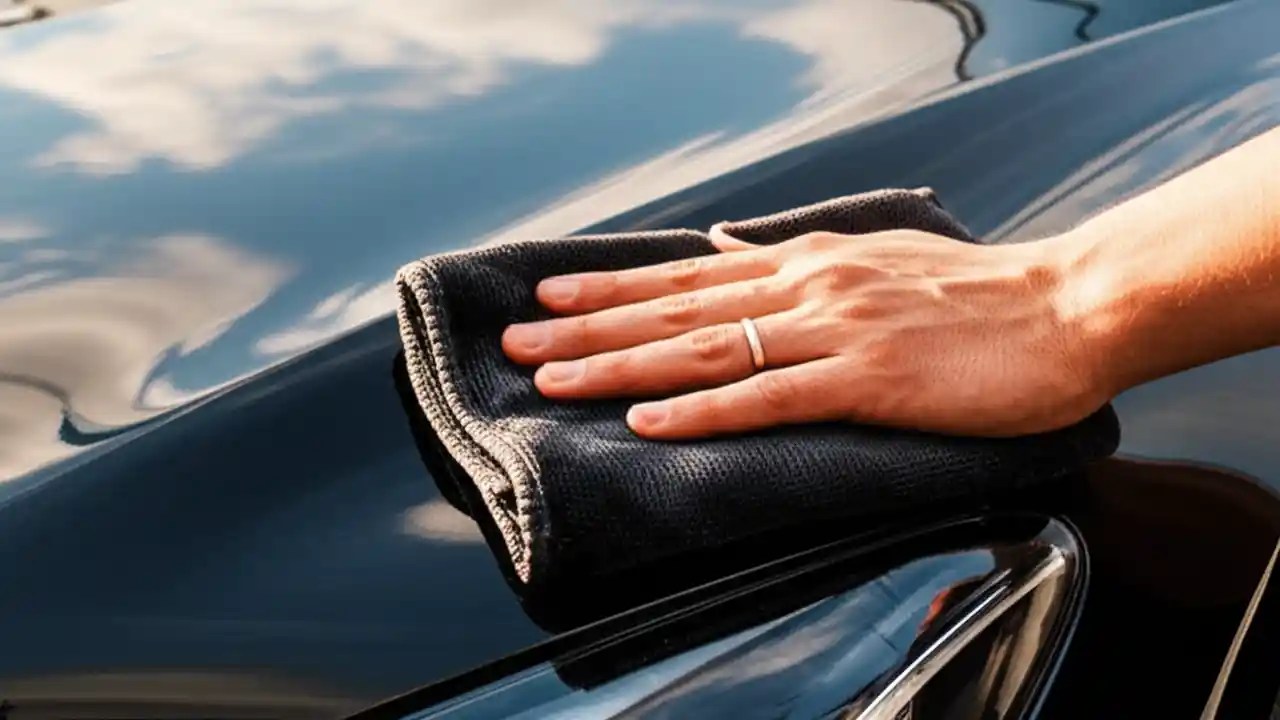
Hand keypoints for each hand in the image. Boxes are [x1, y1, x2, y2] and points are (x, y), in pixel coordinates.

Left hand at [501, 228, 1108, 439]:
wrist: (1065, 308)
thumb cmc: (976, 293)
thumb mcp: (875, 255)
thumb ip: (796, 256)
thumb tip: (726, 244)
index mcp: (806, 260)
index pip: (685, 276)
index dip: (611, 290)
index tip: (548, 299)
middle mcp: (806, 286)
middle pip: (674, 310)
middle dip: (588, 329)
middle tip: (518, 345)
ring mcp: (834, 330)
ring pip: (705, 350)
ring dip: (621, 367)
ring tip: (553, 382)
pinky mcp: (868, 379)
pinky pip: (768, 396)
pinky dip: (702, 411)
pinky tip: (648, 422)